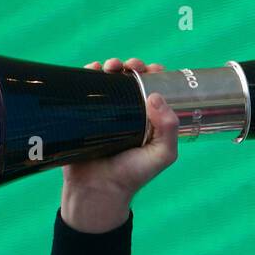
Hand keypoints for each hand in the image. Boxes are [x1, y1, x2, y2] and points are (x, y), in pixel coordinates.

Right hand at [60, 57, 179, 232]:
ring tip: (111, 67)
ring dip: (112, 66)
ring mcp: (107, 112)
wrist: (98, 188)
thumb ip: (169, 129)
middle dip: (133, 66)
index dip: (155, 74)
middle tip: (130, 67)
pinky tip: (92, 68)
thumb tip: (156, 96)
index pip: (155, 88)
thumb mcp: (162, 155)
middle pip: (132, 79)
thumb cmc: (132, 175)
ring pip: (110, 80)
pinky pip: (87, 88)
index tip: (152, 70)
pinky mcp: (85, 114)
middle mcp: (130, 113)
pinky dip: (89, 73)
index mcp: (150, 119)